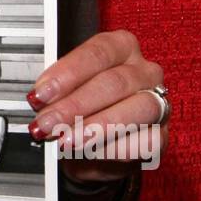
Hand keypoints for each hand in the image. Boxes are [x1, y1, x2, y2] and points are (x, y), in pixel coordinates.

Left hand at [26, 29, 167, 181]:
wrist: (94, 149)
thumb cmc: (81, 109)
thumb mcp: (64, 94)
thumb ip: (56, 92)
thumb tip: (38, 102)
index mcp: (121, 47)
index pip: (96, 53)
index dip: (67, 74)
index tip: (41, 94)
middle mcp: (144, 71)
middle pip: (113, 83)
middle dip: (75, 106)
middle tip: (46, 123)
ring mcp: (158, 103)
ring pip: (134, 110)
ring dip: (95, 127)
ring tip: (66, 141)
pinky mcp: (162, 136)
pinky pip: (144, 142)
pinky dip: (112, 149)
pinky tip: (89, 153)